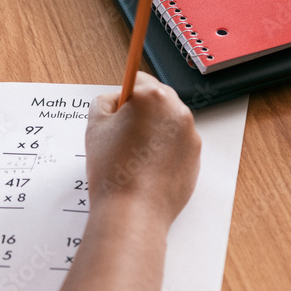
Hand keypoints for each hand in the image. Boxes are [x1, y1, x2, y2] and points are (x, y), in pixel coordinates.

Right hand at [85, 73, 200, 226]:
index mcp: (152, 97)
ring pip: (168, 124)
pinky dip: (164, 153)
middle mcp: (177, 112)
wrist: (132, 211)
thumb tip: (116, 101)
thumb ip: (104, 102)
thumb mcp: (95, 126)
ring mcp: (190, 136)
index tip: (118, 108)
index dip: (124, 95)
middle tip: (121, 136)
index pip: (138, 79)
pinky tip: (145, 169)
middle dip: (141, 113)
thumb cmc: (113, 169)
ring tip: (132, 157)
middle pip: (158, 100)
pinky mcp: (195, 159)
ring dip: (153, 132)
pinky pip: (177, 147)